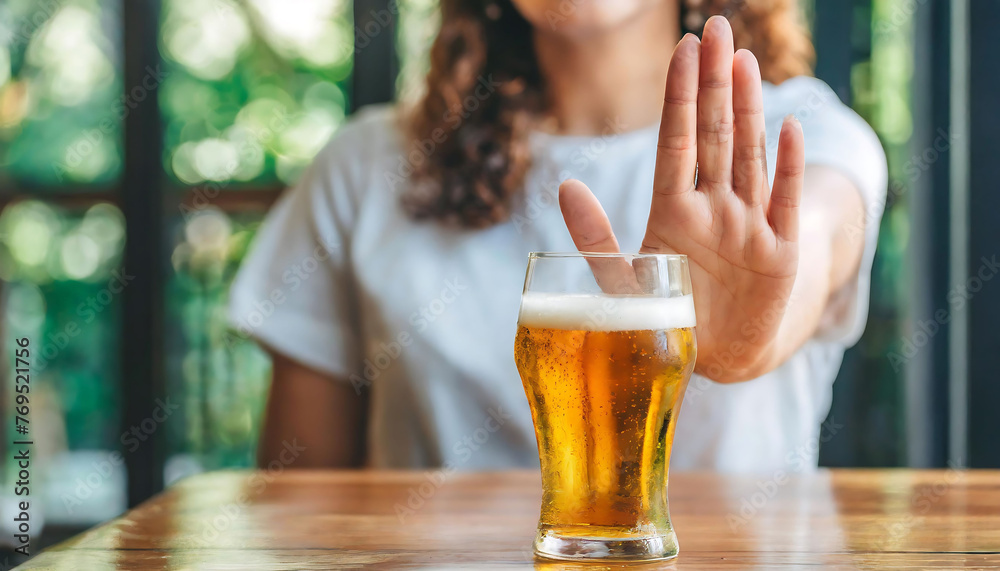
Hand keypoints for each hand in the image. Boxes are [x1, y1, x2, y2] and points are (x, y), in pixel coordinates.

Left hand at [558, 16, 804, 381]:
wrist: (711, 358)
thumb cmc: (665, 316)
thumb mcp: (623, 282)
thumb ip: (596, 237)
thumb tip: (566, 185)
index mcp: (673, 212)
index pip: (676, 143)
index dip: (679, 98)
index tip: (682, 49)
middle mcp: (713, 210)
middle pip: (715, 137)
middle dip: (713, 84)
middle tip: (715, 28)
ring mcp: (748, 228)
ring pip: (747, 157)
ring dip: (747, 110)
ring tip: (743, 61)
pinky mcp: (778, 256)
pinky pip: (780, 204)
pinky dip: (784, 169)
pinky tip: (788, 128)